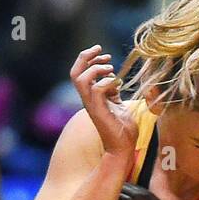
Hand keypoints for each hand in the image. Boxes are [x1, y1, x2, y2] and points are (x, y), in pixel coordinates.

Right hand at [70, 45, 137, 159]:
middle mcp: (88, 100)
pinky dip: (107, 82)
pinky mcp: (99, 112)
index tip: (105, 55)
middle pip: (75, 72)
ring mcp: (92, 106)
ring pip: (81, 79)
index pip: (80, 72)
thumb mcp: (119, 103)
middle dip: (86, 57)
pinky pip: (97, 90)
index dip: (89, 59)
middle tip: (101, 51)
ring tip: (110, 68)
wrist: (123, 148)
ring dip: (96, 68)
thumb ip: (114, 91)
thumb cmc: (123, 129)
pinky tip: (118, 85)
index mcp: (90, 97)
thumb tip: (115, 78)